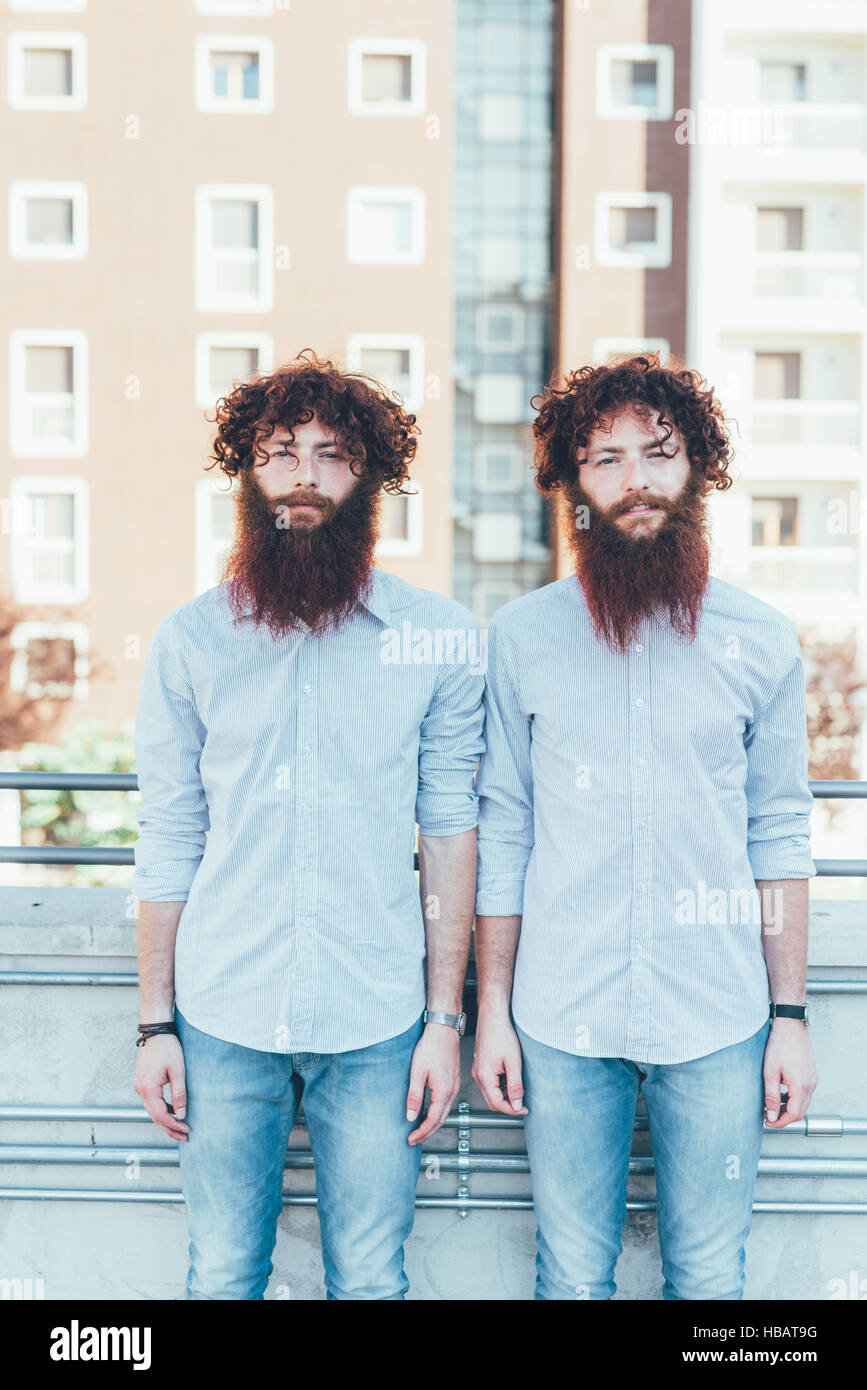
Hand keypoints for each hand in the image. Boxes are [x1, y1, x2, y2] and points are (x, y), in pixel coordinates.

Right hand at [134, 1033, 189, 1141]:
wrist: (155, 1031)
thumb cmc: (168, 1048)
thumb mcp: (178, 1071)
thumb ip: (179, 1094)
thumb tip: (181, 1114)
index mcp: (148, 1088)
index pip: (161, 1115)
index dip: (174, 1125)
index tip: (187, 1130)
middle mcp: (140, 1090)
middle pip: (155, 1116)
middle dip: (169, 1128)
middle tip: (184, 1137)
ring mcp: (139, 1086)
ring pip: (152, 1110)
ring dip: (165, 1120)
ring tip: (179, 1128)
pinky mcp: (142, 1082)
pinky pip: (151, 1102)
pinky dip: (161, 1110)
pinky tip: (171, 1112)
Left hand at [406, 1024, 461, 1145]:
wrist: (443, 1029)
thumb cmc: (432, 1046)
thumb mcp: (417, 1072)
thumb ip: (414, 1096)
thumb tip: (411, 1115)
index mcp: (444, 1090)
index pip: (433, 1120)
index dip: (422, 1132)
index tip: (412, 1139)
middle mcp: (452, 1090)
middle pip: (441, 1120)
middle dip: (427, 1132)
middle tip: (415, 1139)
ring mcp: (455, 1085)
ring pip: (445, 1112)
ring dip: (433, 1123)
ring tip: (421, 1129)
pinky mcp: (454, 1079)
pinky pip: (447, 1102)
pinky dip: (439, 1112)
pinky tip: (431, 1111)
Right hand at [471, 1013, 527, 1115]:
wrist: (493, 1017)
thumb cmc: (501, 1035)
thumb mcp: (514, 1063)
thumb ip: (515, 1086)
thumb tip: (516, 1104)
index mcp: (485, 1076)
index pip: (497, 1104)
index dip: (512, 1110)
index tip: (523, 1109)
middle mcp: (478, 1076)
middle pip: (492, 1101)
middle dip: (508, 1104)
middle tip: (522, 1103)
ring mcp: (478, 1071)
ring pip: (491, 1093)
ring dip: (504, 1095)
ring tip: (518, 1088)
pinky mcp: (480, 1066)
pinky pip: (489, 1083)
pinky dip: (500, 1086)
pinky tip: (510, 1079)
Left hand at [763, 1020, 817, 1127]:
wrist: (790, 1026)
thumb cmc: (780, 1045)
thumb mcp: (770, 1072)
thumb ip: (772, 1096)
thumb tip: (772, 1115)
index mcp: (801, 1086)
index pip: (794, 1114)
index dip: (780, 1122)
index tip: (769, 1122)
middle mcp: (810, 1084)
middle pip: (800, 1111)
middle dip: (784, 1117)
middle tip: (768, 1115)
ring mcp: (813, 1079)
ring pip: (803, 1103)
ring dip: (789, 1108)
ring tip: (772, 1104)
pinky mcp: (811, 1073)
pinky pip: (805, 1093)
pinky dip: (794, 1098)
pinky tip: (781, 1093)